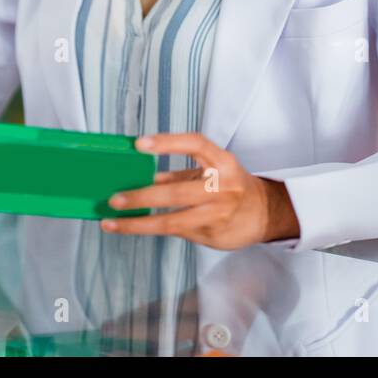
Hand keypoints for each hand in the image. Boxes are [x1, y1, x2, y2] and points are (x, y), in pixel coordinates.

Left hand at [101, 133, 299, 249]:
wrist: (264, 213)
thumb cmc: (231, 186)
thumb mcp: (209, 171)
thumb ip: (177, 174)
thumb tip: (140, 174)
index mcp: (222, 162)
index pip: (195, 144)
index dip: (167, 143)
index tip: (139, 144)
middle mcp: (222, 186)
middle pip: (177, 192)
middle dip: (142, 196)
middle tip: (115, 199)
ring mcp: (217, 213)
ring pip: (172, 221)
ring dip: (139, 222)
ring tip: (113, 221)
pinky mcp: (212, 234)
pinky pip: (177, 231)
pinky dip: (152, 229)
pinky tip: (133, 227)